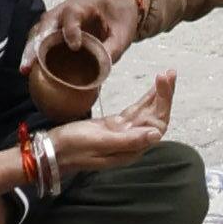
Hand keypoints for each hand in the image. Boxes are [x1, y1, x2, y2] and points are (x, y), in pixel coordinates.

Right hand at [28, 0, 138, 101]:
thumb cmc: (119, 20)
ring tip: (25, 69)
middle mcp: (66, 8)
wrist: (118, 10)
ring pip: (39, 30)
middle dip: (37, 43)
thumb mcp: (123, 34)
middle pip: (47, 22)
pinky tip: (29, 69)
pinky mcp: (53, 30)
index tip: (75, 46)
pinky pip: (40, 38)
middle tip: (30, 64)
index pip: (72, 12)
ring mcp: (57, 18)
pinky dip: (34, 52)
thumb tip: (99, 72)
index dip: (71, 28)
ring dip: (31, 49)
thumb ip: (111, 50)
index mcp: (86, 4)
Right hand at [48, 69, 177, 168]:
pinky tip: (153, 88)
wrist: (52, 151)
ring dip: (158, 94)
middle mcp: (131, 142)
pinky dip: (146, 98)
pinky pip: (135, 111)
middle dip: (164, 95)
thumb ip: (128, 141)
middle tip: (170, 72)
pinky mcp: (114, 126)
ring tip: (167, 74)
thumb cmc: (73, 147)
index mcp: (131, 149)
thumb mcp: (100, 142)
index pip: (157, 125)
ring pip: (146, 112)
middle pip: (155, 117)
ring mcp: (123, 133)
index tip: (164, 80)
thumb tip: (157, 135)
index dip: (164, 102)